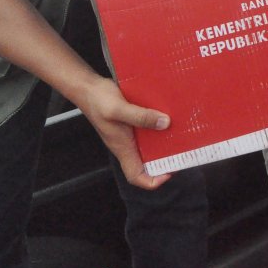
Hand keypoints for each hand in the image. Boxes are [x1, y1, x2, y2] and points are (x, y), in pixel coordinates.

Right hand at [76, 75, 171, 189]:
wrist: (86, 88)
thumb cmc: (97, 100)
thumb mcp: (120, 108)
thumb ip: (141, 117)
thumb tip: (165, 123)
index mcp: (122, 148)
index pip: (136, 177)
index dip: (153, 180)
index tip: (169, 172)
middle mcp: (126, 144)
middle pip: (146, 164)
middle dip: (163, 162)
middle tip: (181, 152)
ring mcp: (127, 134)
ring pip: (148, 147)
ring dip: (163, 143)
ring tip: (179, 134)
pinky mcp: (130, 122)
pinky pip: (147, 130)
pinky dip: (157, 127)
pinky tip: (167, 117)